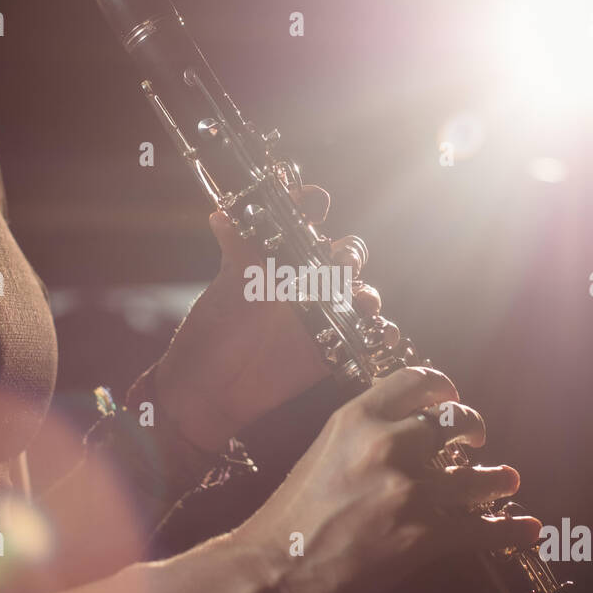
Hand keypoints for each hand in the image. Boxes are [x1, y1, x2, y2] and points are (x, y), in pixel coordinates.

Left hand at [127, 186, 382, 451]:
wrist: (211, 388)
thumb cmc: (215, 331)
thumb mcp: (228, 287)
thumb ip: (236, 249)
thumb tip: (220, 213)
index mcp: (280, 259)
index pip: (305, 222)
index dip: (313, 206)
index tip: (316, 203)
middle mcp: (305, 281)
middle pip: (345, 255)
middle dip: (350, 253)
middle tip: (341, 263)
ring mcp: (322, 314)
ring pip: (360, 292)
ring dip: (368, 293)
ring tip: (362, 302)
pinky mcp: (333, 348)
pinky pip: (367, 335)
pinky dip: (381, 332)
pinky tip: (379, 333)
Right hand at [233, 366, 542, 592]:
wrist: (268, 572)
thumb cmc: (284, 522)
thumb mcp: (319, 456)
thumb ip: (359, 441)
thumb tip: (398, 438)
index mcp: (356, 419)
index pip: (416, 381)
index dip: (442, 386)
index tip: (451, 395)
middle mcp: (388, 445)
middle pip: (455, 422)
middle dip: (474, 431)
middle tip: (477, 441)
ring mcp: (409, 492)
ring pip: (478, 478)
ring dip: (497, 480)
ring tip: (506, 480)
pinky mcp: (423, 538)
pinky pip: (483, 530)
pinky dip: (512, 531)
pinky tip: (528, 530)